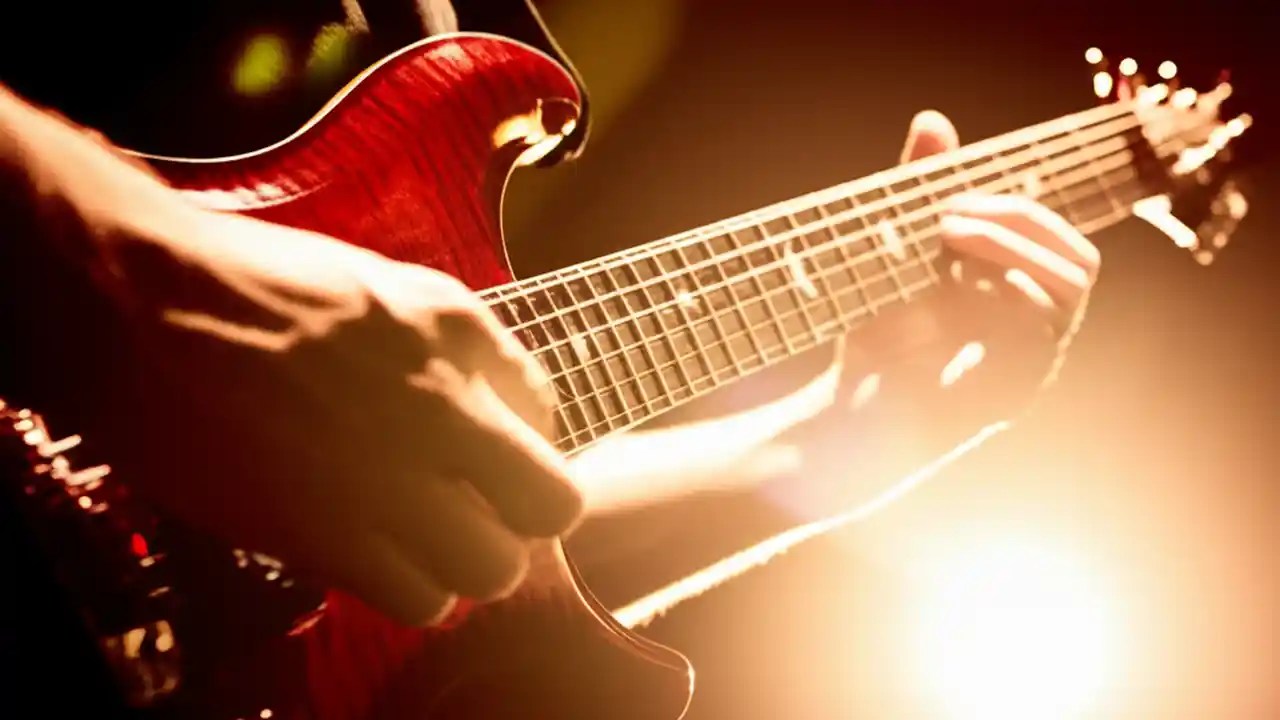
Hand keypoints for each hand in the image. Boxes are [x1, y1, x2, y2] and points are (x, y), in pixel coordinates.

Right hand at [0, 87, 581, 626]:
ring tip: (424, 537)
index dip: (521, 438)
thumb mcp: (390, 287)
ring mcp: (389, 474)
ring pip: (492, 569)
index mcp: (459, 328)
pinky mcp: (328, 535)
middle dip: (522, 516)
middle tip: (479, 508)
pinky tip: (375, 555)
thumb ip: (469, 347)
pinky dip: (410, 590)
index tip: (488, 455)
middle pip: (551, 507)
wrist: (144, 310)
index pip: (552, 413)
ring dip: (469, 562)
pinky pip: (419, 601)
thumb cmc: (258, 289)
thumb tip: (521, 409)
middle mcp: (444, 404)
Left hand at [847, 109, 1098, 417]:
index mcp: (1025, 293)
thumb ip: (921, 190)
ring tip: (946, 245)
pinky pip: (1042, 339)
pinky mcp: (1014, 395)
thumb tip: (934, 119)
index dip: (1015, 208)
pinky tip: (956, 288)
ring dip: (1009, 252)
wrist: (846, 410)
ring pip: (1068, 290)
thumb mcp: (898, 252)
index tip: (947, 201)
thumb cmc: (880, 331)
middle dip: (1018, 223)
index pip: (1058, 237)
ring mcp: (1034, 364)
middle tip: (948, 220)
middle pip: (1081, 260)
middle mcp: (1042, 330)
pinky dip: (1005, 301)